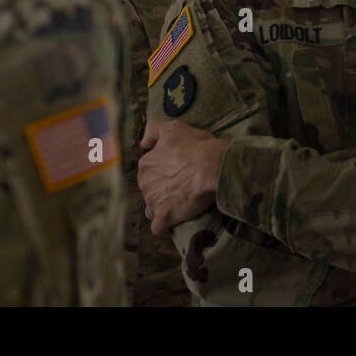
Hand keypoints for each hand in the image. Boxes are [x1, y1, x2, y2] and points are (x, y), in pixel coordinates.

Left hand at [138, 119, 229, 234]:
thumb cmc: (196, 146)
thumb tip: (143, 143)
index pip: (149, 172)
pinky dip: (165, 226)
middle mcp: (145, 183)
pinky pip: (159, 228)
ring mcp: (153, 201)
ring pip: (154, 208)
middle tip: (182, 187)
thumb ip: (153, 130)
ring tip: (182, 203)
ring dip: (165, 207)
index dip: (163, 172)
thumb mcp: (174, 128)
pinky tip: (174, 222)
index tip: (178, 172)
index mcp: (146, 164)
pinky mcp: (164, 217)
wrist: (212, 166)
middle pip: (151, 190)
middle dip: (162, 190)